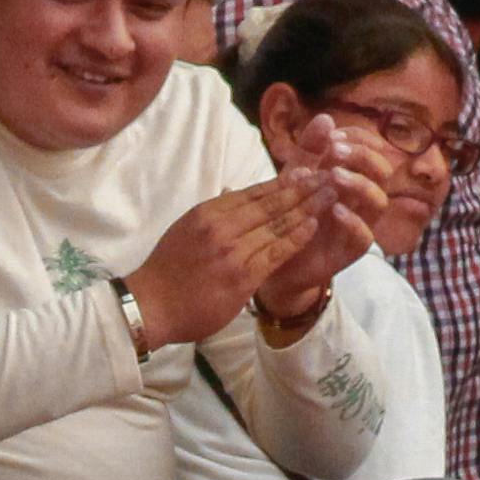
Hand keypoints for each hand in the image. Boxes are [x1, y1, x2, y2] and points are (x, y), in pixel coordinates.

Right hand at [125, 170, 333, 350]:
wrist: (148, 308)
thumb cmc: (165, 273)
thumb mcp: (184, 231)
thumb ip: (213, 216)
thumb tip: (234, 194)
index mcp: (207, 213)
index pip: (254, 192)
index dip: (284, 181)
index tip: (307, 171)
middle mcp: (221, 227)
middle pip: (271, 203)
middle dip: (304, 187)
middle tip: (330, 175)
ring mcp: (233, 252)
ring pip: (278, 224)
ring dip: (308, 207)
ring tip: (331, 194)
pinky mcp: (242, 276)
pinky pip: (277, 251)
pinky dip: (298, 236)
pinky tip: (314, 225)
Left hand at [256, 113, 389, 329]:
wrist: (277, 261)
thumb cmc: (290, 215)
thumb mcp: (294, 179)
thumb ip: (308, 151)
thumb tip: (325, 118)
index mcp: (354, 175)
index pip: (373, 147)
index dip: (358, 138)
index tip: (334, 135)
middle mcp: (363, 197)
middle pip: (384, 169)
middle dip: (362, 156)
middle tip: (335, 151)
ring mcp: (361, 223)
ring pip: (379, 200)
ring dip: (359, 183)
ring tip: (333, 176)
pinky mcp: (352, 250)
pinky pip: (365, 235)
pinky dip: (352, 220)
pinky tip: (333, 210)